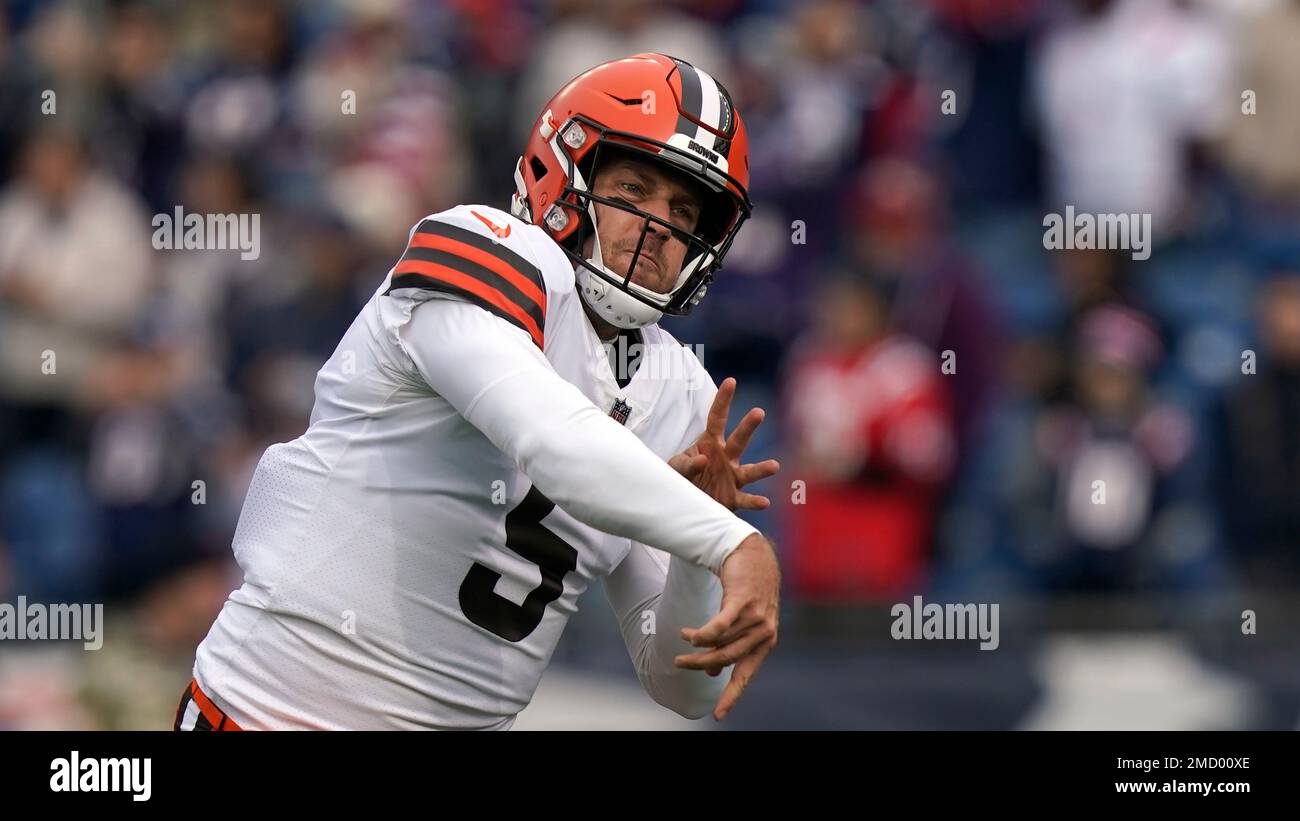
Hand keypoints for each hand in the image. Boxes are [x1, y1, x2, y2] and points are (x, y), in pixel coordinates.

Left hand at [667, 377, 779, 511]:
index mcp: (710, 443)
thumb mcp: (676, 468)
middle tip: (758, 412)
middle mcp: (726, 457)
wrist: (687, 503)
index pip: (717, 418)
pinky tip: (765, 502)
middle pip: (739, 439)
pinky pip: (746, 499)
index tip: (731, 381)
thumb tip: (702, 459)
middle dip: (748, 426)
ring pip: (749, 471)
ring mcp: (732, 477)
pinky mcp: (734, 498)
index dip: (723, 400)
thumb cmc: (684, 478)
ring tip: (774, 466)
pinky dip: (755, 502)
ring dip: (762, 469)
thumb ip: (686, 464)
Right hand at [674, 532, 779, 720]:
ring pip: (720, 642)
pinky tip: (689, 634)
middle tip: (679, 663)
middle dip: (700, 664)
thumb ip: (730, 646)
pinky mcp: (743, 602)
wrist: (752, 554)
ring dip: (697, 643)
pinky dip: (701, 634)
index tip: (718, 715)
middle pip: (726, 659)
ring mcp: (756, 618)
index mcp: (764, 643)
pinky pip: (718, 626)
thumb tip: (715, 673)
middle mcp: (764, 633)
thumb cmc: (747, 589)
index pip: (746, 675)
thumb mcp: (742, 622)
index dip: (731, 695)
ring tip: (683, 636)